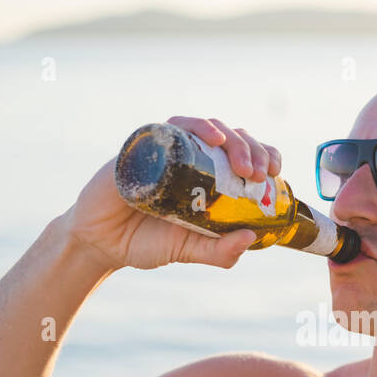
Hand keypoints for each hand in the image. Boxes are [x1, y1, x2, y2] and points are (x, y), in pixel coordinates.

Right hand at [63, 117, 283, 270]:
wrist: (101, 242)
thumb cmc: (147, 242)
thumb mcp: (191, 251)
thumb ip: (220, 251)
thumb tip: (251, 238)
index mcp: (209, 178)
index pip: (246, 156)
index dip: (265, 155)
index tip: (275, 173)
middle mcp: (192, 158)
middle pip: (232, 138)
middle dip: (254, 150)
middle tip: (261, 174)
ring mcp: (169, 148)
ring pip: (209, 127)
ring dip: (233, 140)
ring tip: (244, 166)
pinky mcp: (145, 144)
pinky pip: (174, 125)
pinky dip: (198, 127)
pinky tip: (213, 138)